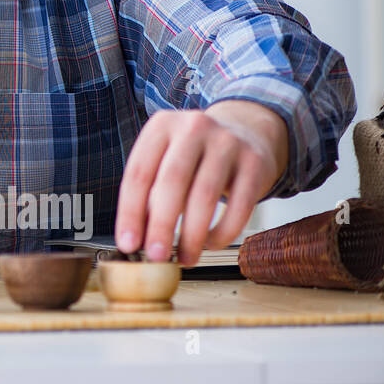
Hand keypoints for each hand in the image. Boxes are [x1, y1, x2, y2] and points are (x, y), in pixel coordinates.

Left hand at [114, 100, 288, 266]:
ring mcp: (227, 142)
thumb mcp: (165, 158)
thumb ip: (148, 193)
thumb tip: (136, 240)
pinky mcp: (256, 163)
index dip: (130, 212)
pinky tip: (211, 243)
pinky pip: (240, 205)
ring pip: (205, 195)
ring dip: (192, 235)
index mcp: (161, 125)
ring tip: (185, 257)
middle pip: (172, 182)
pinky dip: (224, 231)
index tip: (127, 244)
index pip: (139, 172)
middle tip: (156, 256)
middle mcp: (194, 127)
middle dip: (161, 225)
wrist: (245, 131)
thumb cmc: (194, 155)